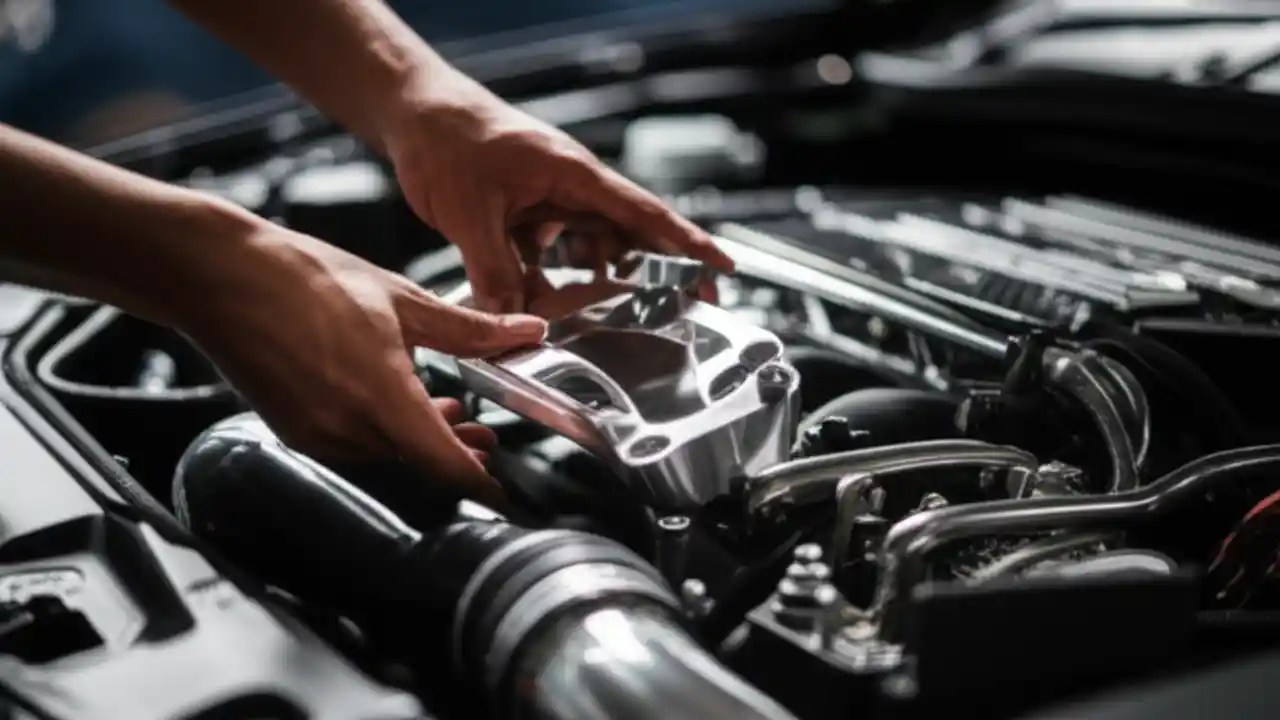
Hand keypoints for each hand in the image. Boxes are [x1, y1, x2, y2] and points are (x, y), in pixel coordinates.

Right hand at [177, 222, 546, 505]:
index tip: (502, 491)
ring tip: (439, 404)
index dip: (479, 483)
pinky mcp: (294, 431)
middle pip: (417, 462)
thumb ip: (469, 329)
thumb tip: (526, 331)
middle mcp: (346, 427)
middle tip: (481, 434)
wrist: (222, 276)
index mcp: (380, 396)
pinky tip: (389, 398)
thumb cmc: (304, 279)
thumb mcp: (401, 299)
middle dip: (453, 451)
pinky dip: (381, 431)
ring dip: (417, 437)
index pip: (443, 465)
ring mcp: (315, 434)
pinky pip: (353, 445)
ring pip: (386, 454)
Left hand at [381, 67, 734, 313]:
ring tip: (609, 316)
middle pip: (629, 234)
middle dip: (657, 271)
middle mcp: (571, 186)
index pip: (643, 212)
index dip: (686, 243)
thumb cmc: (446, 138)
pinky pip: (552, 251)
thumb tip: (509, 321)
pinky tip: (541, 301)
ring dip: (596, 281)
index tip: (722, 266)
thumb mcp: (469, 211)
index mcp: (573, 174)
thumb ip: (493, 270)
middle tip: (687, 308)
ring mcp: (550, 197)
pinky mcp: (526, 209)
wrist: (412, 111)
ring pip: (590, 247)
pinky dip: (551, 277)